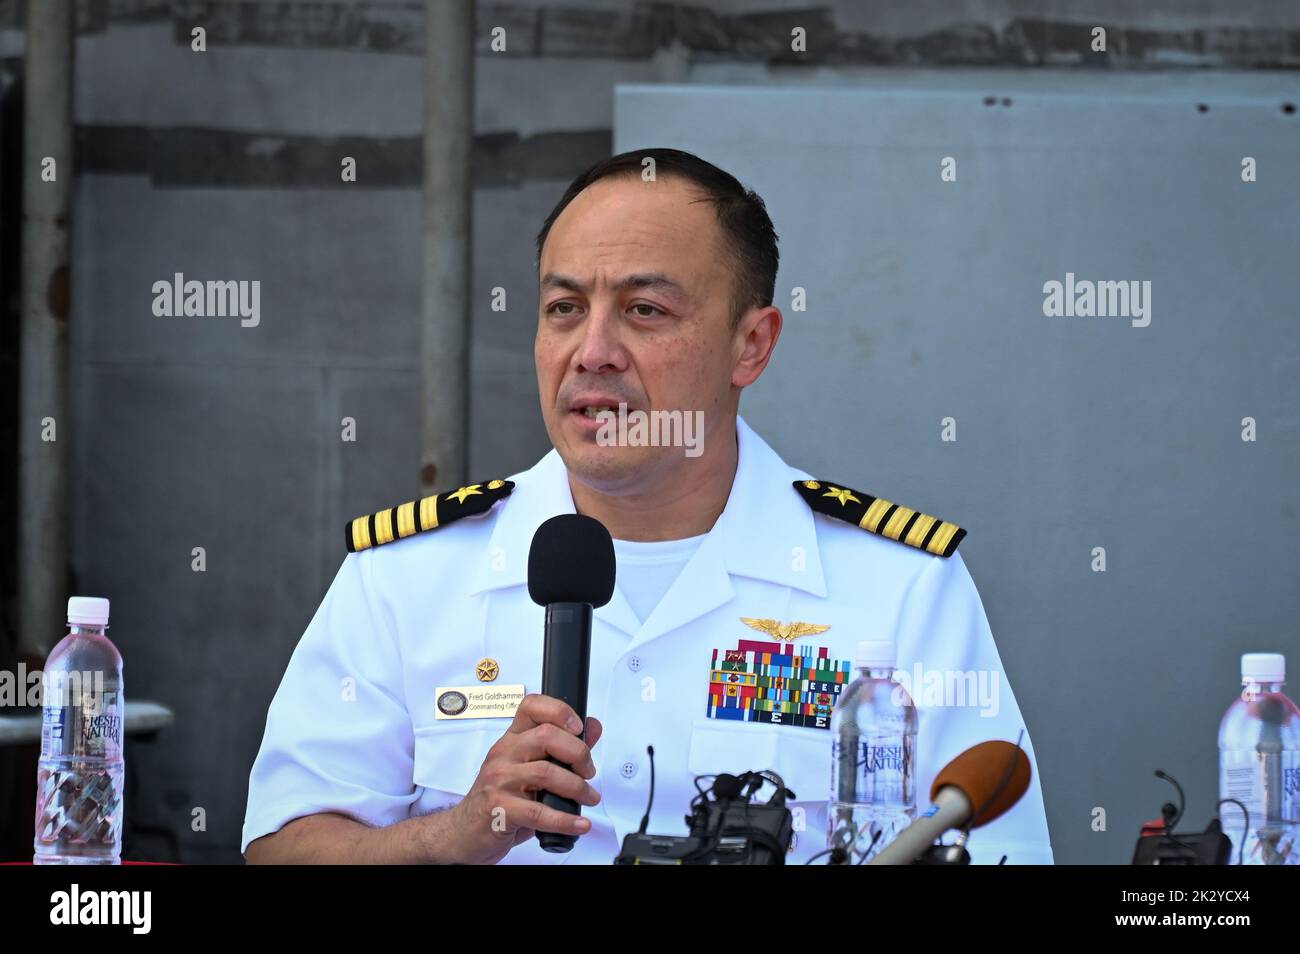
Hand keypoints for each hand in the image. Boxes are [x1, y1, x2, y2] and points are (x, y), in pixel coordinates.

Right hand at [439, 693, 602, 863]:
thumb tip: (592, 728)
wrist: (465, 832)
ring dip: (578, 788)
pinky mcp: (500, 809)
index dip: (559, 710)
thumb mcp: (528, 769)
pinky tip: (578, 823)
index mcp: (511, 740)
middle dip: (578, 753)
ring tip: (588, 798)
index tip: (578, 726)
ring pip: (546, 772)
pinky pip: (539, 812)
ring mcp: (500, 781)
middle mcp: (504, 755)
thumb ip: (561, 748)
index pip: (531, 706)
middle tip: (588, 771)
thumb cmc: (499, 798)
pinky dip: (565, 820)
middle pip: (547, 736)